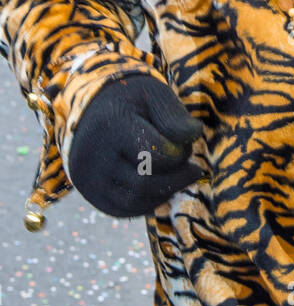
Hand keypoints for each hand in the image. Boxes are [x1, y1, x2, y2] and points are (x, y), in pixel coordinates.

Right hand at [67, 72, 203, 216]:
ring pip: (134, 202)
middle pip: (145, 183)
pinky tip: (160, 188)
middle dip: (176, 178)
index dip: (181, 154)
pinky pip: (122, 210)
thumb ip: (174, 115)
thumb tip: (194, 134)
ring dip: (164, 194)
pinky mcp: (89, 192)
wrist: (92, 109)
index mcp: (111, 126)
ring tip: (177, 178)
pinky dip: (146, 204)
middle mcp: (94, 156)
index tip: (187, 144)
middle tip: (191, 169)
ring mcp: (87, 178)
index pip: (157, 155)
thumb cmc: (131, 101)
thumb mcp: (154, 95)